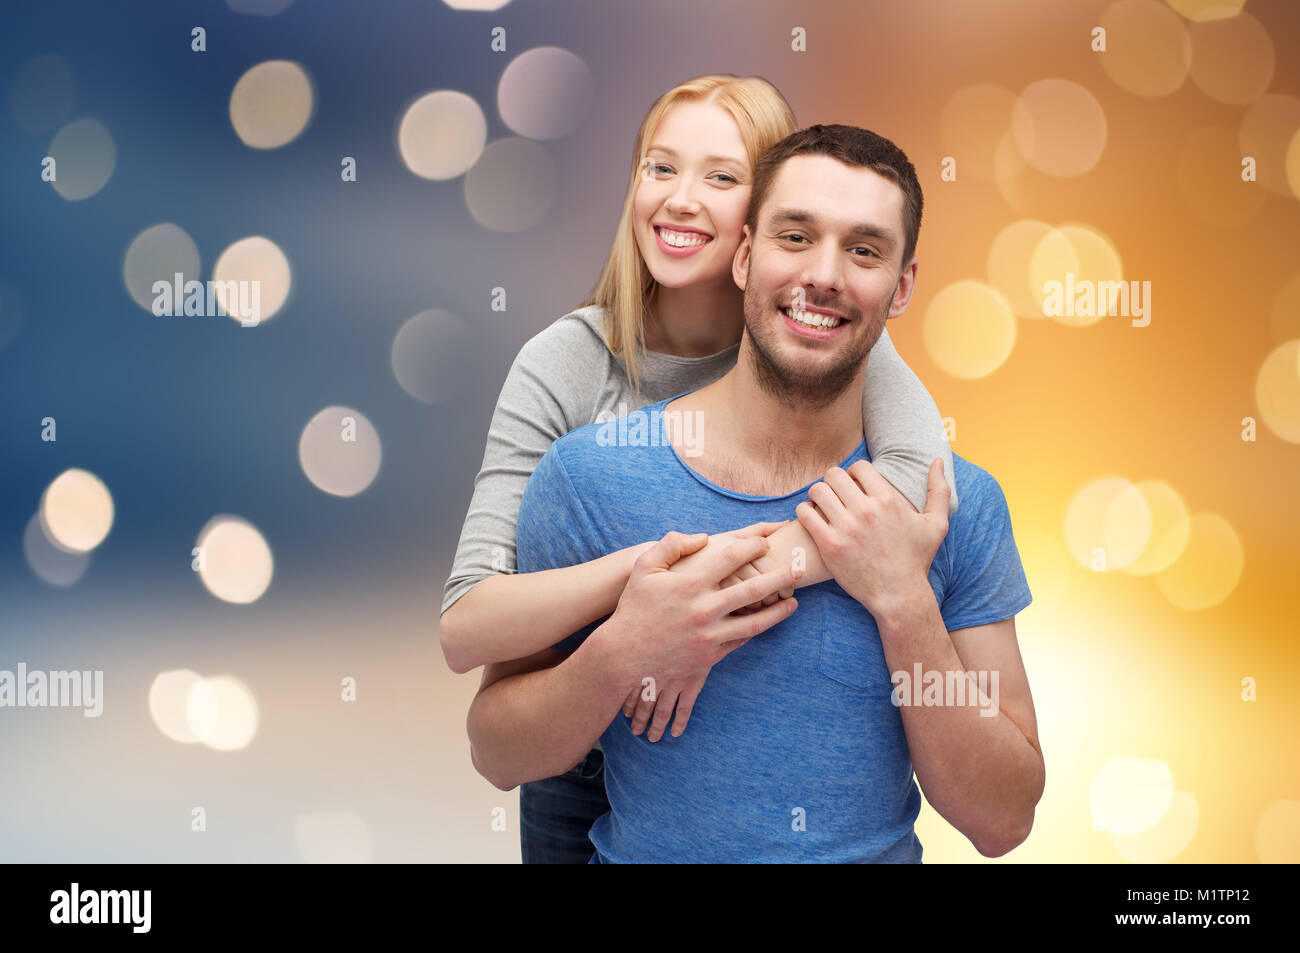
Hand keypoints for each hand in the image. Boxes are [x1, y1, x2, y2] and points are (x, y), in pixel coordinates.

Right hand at [600, 529, 800, 741]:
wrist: (624, 656)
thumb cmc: (634, 607)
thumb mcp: (645, 568)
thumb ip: (672, 544)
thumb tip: (703, 537)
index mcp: (689, 583)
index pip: (730, 557)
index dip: (752, 545)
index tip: (766, 540)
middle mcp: (704, 609)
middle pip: (753, 588)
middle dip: (781, 575)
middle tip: (800, 566)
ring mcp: (710, 634)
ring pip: (756, 621)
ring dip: (779, 610)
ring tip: (794, 602)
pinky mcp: (711, 655)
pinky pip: (741, 640)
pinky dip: (757, 629)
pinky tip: (767, 621)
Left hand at [795, 458, 949, 616]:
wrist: (899, 596)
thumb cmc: (917, 560)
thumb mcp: (937, 525)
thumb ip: (939, 490)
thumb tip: (938, 460)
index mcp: (889, 500)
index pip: (859, 467)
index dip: (854, 473)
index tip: (853, 486)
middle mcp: (867, 511)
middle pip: (834, 474)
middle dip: (833, 481)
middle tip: (835, 493)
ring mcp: (846, 528)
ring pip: (818, 491)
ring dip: (818, 495)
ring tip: (822, 504)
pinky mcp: (829, 545)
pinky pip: (805, 513)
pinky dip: (805, 511)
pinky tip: (812, 518)